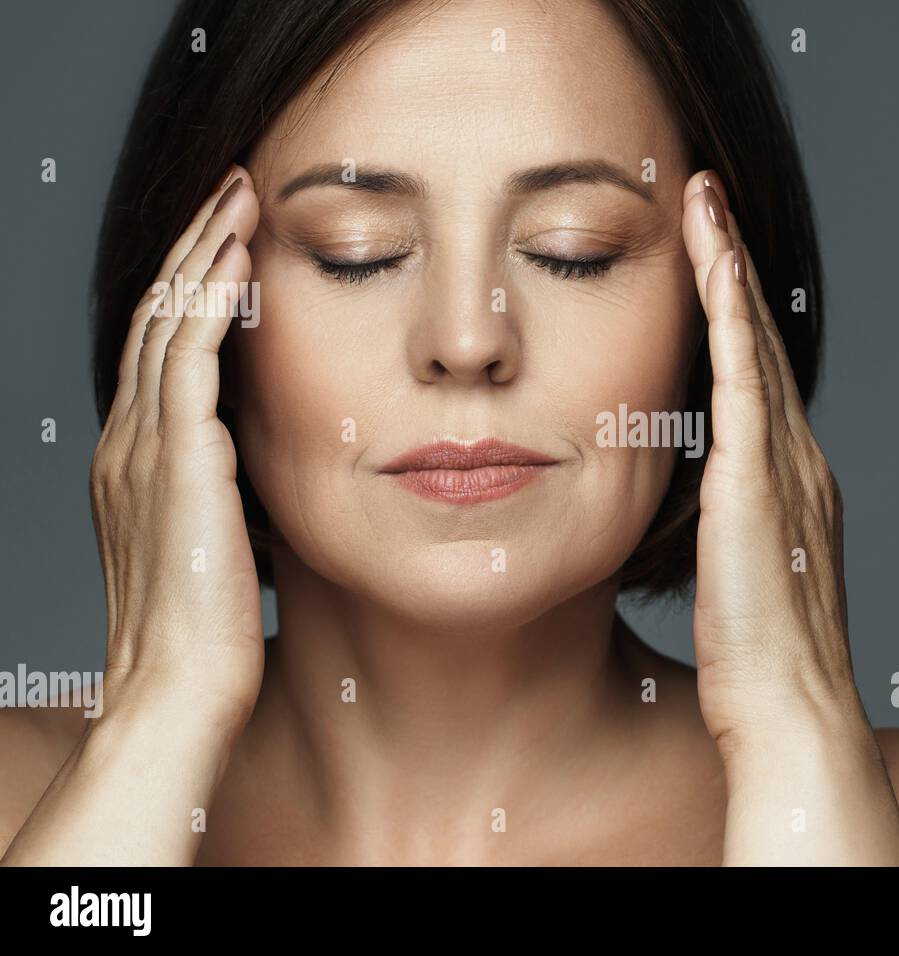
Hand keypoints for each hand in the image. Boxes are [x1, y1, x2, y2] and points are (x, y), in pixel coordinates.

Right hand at [90, 164, 263, 730]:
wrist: (178, 686)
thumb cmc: (210, 629)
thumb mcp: (219, 539)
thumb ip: (230, 488)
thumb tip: (266, 464)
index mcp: (137, 459)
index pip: (161, 347)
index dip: (194, 286)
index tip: (232, 239)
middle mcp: (127, 441)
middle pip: (155, 315)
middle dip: (196, 246)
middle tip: (233, 189)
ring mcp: (141, 447)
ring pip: (165, 321)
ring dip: (204, 253)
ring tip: (240, 197)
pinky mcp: (173, 460)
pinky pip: (186, 358)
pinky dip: (210, 303)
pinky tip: (239, 262)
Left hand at [682, 171, 860, 753]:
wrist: (791, 713)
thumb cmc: (759, 665)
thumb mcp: (739, 577)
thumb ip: (726, 527)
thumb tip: (700, 507)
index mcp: (794, 482)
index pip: (758, 375)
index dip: (737, 312)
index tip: (712, 257)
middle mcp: (800, 460)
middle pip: (762, 340)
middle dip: (734, 264)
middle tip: (709, 198)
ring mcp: (785, 465)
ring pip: (755, 342)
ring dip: (730, 267)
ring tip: (706, 203)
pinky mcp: (758, 482)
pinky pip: (743, 380)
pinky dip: (731, 319)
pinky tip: (716, 266)